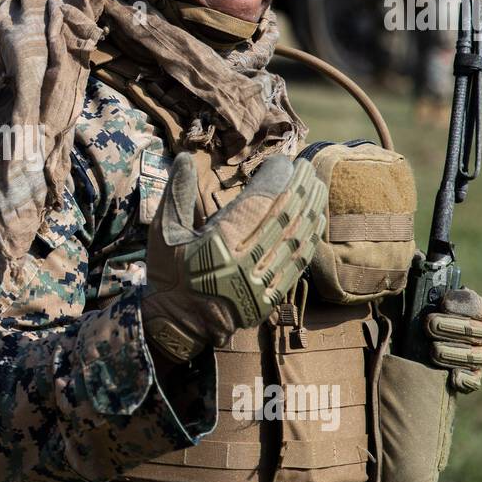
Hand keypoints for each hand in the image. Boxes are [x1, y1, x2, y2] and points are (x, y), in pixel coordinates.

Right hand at [141, 152, 326, 363]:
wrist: (176, 324)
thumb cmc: (168, 273)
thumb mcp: (163, 230)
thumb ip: (177, 193)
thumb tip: (185, 157)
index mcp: (217, 245)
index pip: (257, 203)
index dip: (275, 179)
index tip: (282, 162)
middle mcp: (243, 264)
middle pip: (282, 218)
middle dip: (299, 189)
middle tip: (306, 168)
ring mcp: (259, 284)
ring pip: (295, 240)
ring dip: (310, 210)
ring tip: (317, 186)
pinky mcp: (270, 298)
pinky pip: (297, 264)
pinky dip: (310, 239)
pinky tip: (316, 221)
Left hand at [424, 287, 481, 392]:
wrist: (424, 342)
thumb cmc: (426, 318)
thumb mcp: (429, 302)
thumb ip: (431, 292)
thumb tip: (427, 282)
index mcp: (475, 312)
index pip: (476, 306)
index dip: (462, 305)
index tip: (444, 304)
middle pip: (474, 331)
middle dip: (450, 327)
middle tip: (429, 324)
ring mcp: (480, 356)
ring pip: (474, 356)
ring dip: (453, 353)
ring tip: (434, 350)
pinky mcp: (473, 376)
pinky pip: (473, 381)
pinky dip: (465, 380)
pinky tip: (454, 376)